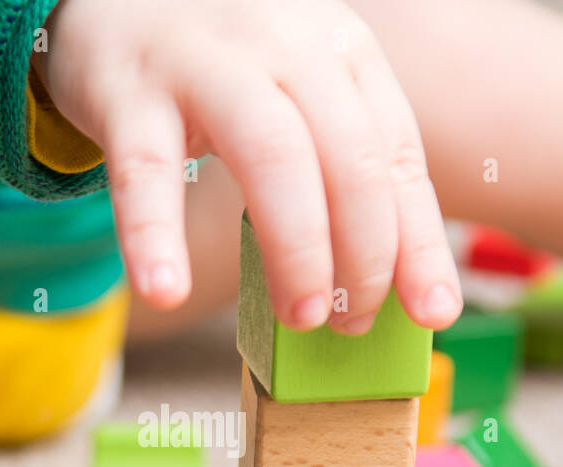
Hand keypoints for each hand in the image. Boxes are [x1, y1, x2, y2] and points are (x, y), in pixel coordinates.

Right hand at [37, 0, 462, 332]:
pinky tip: (165, 289)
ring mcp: (205, 63)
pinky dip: (154, 236)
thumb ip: (338, 171)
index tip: (433, 311)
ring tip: (301, 317)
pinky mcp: (130, 91)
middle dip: (363, 254)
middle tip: (349, 324)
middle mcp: (285, 46)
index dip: (419, 240)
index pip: (395, 155)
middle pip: (346, 156)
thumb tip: (383, 287)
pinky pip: (144, 171)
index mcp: (341, 51)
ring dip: (297, 248)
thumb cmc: (223, 67)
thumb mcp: (299, 95)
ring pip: (271, 154)